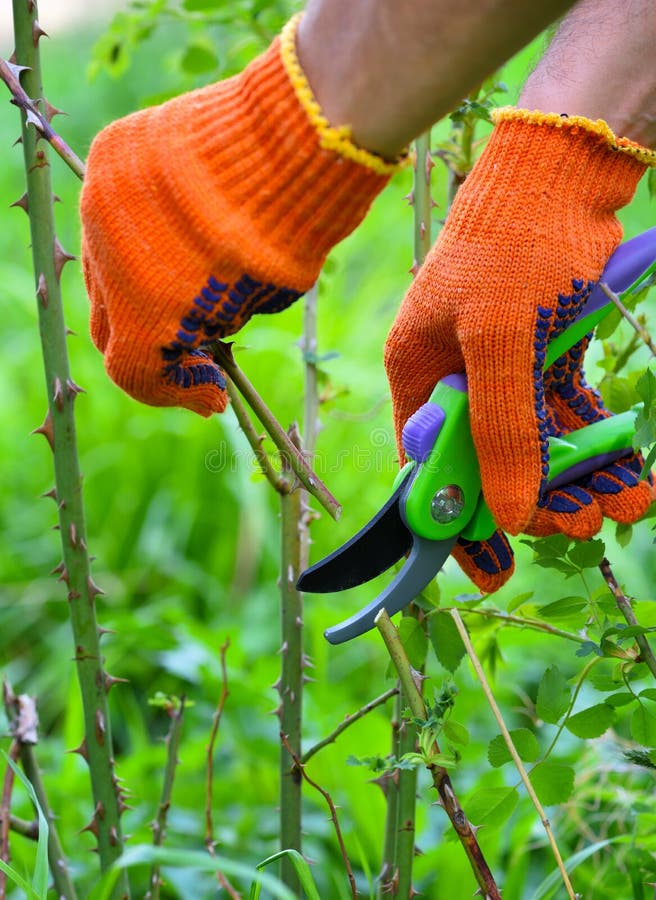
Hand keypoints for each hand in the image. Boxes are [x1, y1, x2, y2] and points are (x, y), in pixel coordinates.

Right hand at [80, 16, 396, 416]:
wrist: (291, 144)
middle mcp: (108, 263)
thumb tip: (202, 331)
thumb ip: (213, 328)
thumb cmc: (287, 236)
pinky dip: (139, 228)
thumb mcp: (256, 305)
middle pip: (111, 322)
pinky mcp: (110, 157)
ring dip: (139, 283)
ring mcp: (101, 205)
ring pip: (104, 264)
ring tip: (188, 276)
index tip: (212, 393)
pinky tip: (178, 224)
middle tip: (193, 343)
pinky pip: (113, 207)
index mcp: (145, 314)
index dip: (174, 392)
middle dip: (151, 340)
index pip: (134, 373)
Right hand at [385, 108, 655, 590]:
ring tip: (622, 502)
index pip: (429, 468)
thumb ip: (501, 431)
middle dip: (536, 499)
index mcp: (419, 374)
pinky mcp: (545, 354)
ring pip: (535, 443)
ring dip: (577, 476)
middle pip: (489, 462)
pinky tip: (628, 469)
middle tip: (582, 523)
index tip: (493, 568)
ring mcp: (503, 366)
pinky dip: (596, 442)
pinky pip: (567, 414)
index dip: (457, 521)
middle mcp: (456, 377)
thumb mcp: (501, 342)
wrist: (566, 171)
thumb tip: (505, 514)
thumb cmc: (516, 248)